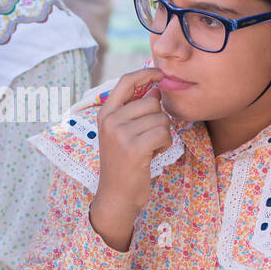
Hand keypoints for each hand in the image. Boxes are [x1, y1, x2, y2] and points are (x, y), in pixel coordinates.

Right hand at [89, 67, 167, 251]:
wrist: (116, 196)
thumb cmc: (124, 163)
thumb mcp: (121, 132)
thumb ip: (133, 110)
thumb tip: (155, 88)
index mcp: (105, 113)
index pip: (126, 81)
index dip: (146, 73)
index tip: (160, 73)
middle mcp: (110, 120)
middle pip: (152, 102)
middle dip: (158, 119)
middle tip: (148, 138)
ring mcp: (120, 134)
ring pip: (161, 118)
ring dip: (163, 134)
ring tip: (149, 148)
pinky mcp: (134, 148)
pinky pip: (164, 134)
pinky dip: (165, 145)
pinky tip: (153, 155)